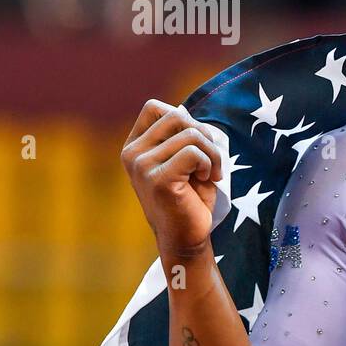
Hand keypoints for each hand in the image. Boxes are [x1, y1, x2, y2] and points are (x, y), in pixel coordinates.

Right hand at [120, 99, 223, 256]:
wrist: (186, 237)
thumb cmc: (189, 198)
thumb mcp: (183, 160)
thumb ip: (179, 136)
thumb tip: (183, 109)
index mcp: (134, 146)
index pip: (155, 107)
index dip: (185, 120)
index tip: (196, 146)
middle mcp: (132, 154)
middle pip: (177, 116)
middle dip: (204, 135)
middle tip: (211, 160)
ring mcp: (141, 166)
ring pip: (190, 133)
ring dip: (213, 153)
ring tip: (211, 174)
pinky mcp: (157, 179)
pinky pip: (194, 153)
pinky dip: (210, 164)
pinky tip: (208, 180)